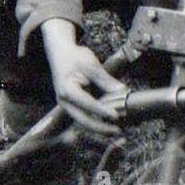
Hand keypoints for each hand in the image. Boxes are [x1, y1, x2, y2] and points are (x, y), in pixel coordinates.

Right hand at [39, 20, 127, 135]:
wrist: (61, 53)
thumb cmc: (75, 57)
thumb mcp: (92, 66)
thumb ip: (106, 81)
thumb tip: (123, 92)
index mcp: (67, 90)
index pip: (88, 104)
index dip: (103, 111)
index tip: (116, 116)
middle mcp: (64, 101)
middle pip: (83, 120)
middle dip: (100, 128)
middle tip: (117, 130)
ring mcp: (66, 105)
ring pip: (82, 122)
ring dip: (98, 127)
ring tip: (114, 130)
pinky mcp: (71, 106)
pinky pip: (83, 117)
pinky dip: (95, 121)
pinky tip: (107, 123)